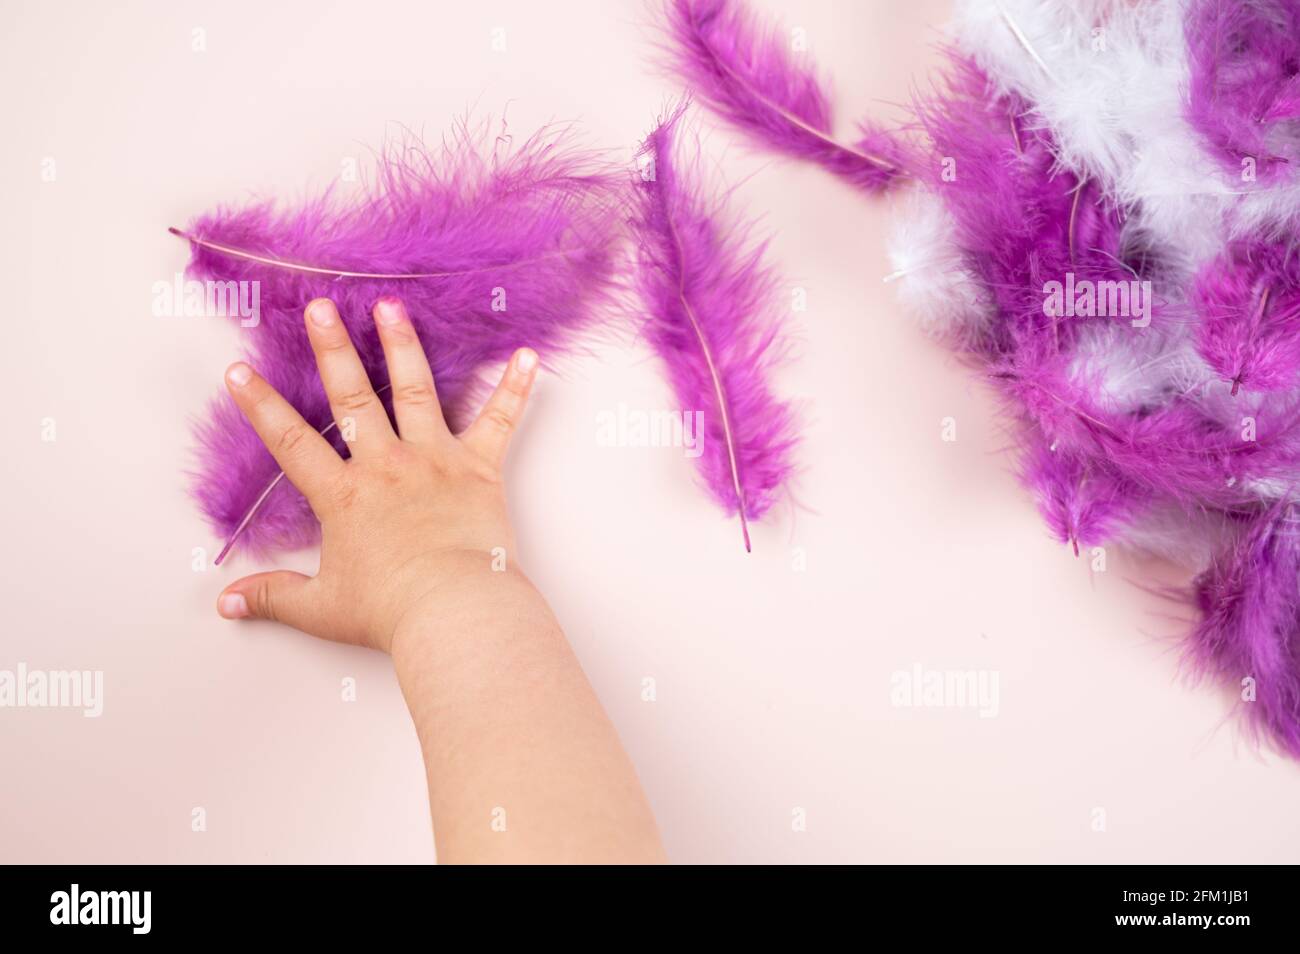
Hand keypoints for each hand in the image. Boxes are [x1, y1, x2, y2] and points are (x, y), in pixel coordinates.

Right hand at [215, 295, 540, 652]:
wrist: (455, 611)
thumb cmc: (391, 612)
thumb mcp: (321, 608)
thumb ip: (273, 597)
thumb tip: (227, 603)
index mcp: (343, 496)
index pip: (291, 442)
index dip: (260, 406)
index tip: (238, 370)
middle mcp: (386, 465)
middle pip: (353, 397)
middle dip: (332, 348)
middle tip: (320, 307)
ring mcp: (435, 460)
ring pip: (416, 390)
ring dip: (402, 345)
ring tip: (390, 306)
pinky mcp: (481, 469)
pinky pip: (500, 420)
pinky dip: (515, 387)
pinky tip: (526, 355)